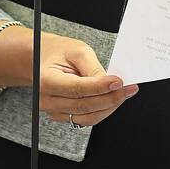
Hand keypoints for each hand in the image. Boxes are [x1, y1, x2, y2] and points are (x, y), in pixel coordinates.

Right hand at [0, 27, 138, 127]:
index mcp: (45, 80)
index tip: (119, 81)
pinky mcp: (62, 115)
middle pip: (84, 106)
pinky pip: (85, 118)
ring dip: (109, 107)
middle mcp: (47, 99)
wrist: (40, 60)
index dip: (100, 87)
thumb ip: (93, 67)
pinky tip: (112, 98)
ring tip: (125, 93)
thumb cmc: (58, 52)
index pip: (77, 89)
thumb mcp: (76, 50)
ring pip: (87, 117)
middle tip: (129, 88)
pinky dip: (102, 110)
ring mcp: (53, 110)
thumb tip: (111, 82)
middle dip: (111, 99)